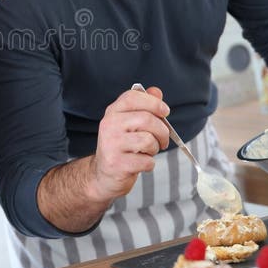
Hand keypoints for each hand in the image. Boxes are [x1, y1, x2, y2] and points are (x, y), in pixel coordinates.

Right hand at [89, 86, 170, 204]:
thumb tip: (156, 91)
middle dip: (162, 131)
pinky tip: (141, 164)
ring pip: (148, 140)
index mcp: (112, 112)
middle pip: (147, 119)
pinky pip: (146, 161)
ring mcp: (111, 145)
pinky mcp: (117, 164)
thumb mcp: (130, 124)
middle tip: (163, 140)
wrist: (103, 175)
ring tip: (148, 152)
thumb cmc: (122, 147)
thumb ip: (144, 107)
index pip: (133, 97)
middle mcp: (109, 125)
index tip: (165, 112)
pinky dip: (149, 164)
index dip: (153, 102)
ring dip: (155, 148)